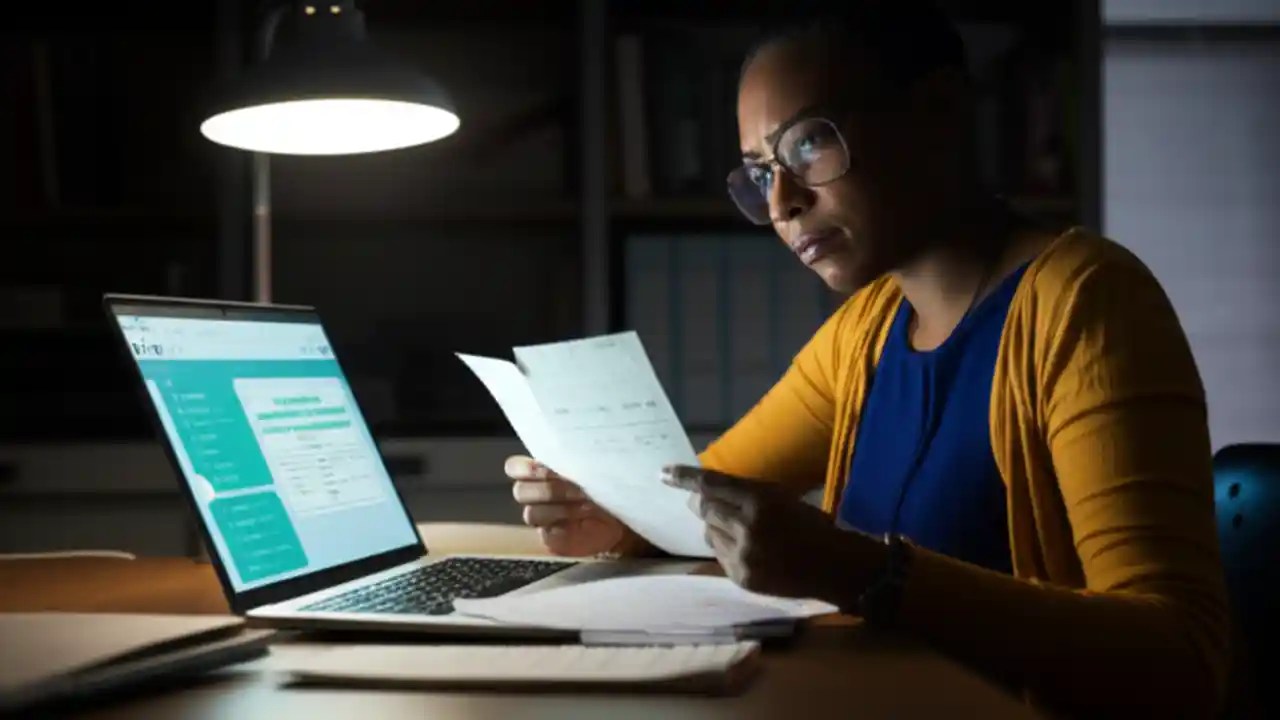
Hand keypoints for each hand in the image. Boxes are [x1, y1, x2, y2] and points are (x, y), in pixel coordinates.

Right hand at [504, 455, 625, 556]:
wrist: (617, 516)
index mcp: (536, 471)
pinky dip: (565, 524)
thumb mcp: (588, 467)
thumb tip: (570, 452)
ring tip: (585, 502)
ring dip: (559, 506)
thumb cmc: (600, 485)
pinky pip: (546, 532)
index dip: (525, 468)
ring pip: (532, 513)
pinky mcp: (550, 537)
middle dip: (548, 488)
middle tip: (575, 485)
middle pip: (520, 491)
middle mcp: (533, 494)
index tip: (549, 467)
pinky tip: (584, 517)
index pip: (513, 468)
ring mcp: (540, 518)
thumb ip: (572, 461)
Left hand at [661, 464, 878, 603]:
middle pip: (705, 509)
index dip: (685, 477)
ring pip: (708, 534)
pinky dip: (727, 549)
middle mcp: (746, 527)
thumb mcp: (781, 497)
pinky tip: (749, 550)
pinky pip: (719, 556)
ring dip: (717, 528)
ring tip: (742, 531)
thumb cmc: (810, 525)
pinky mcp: (741, 577)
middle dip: (704, 505)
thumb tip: (705, 491)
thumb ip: (745, 494)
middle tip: (713, 504)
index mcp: (760, 500)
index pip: (712, 484)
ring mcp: (742, 555)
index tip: (663, 473)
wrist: (834, 567)